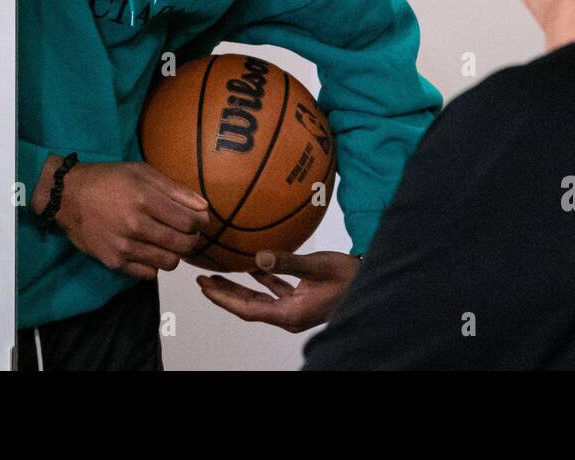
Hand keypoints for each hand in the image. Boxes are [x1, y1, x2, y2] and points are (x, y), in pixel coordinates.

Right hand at [41, 158, 210, 279]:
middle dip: (192, 239)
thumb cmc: (108, 179)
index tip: (198, 220)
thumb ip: (174, 189)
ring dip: (174, 254)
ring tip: (168, 242)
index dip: (200, 223)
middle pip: (183, 245)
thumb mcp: (142, 172)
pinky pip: (149, 274)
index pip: (189, 222)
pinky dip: (154, 265)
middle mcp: (135, 225)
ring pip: (169, 263)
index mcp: (145, 199)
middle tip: (186, 233)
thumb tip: (203, 206)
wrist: (68, 196)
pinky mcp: (114, 262)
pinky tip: (149, 250)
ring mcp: (124, 247)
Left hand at [195, 250, 360, 332]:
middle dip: (224, 295)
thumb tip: (257, 259)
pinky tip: (252, 267)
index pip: (248, 310)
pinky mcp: (302, 300)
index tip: (204, 287)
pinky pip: (275, 292)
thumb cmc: (349, 277)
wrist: (372, 284)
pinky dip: (261, 281)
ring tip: (218, 274)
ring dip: (239, 288)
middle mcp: (290, 315)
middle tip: (202, 280)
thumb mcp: (318, 266)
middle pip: (249, 307)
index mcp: (291, 313)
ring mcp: (296, 308)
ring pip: (259, 300)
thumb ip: (287, 263)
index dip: (224, 299)